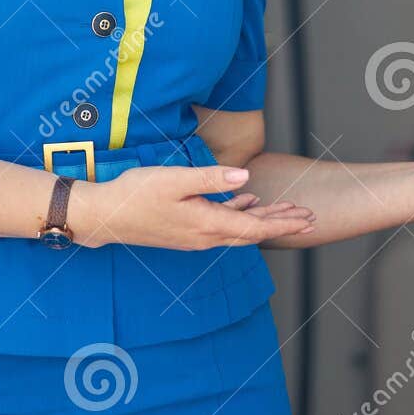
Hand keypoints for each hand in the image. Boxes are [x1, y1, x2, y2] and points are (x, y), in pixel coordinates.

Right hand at [69, 164, 315, 249]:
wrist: (104, 218)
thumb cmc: (135, 195)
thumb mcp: (173, 180)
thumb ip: (211, 179)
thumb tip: (246, 178)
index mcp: (206, 224)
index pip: (255, 228)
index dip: (284, 223)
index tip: (308, 219)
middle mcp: (204, 236)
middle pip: (252, 232)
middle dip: (282, 223)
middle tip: (309, 216)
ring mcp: (194, 236)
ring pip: (238, 230)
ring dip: (263, 220)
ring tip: (286, 211)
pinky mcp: (185, 231)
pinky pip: (222, 226)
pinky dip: (240, 215)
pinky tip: (246, 203)